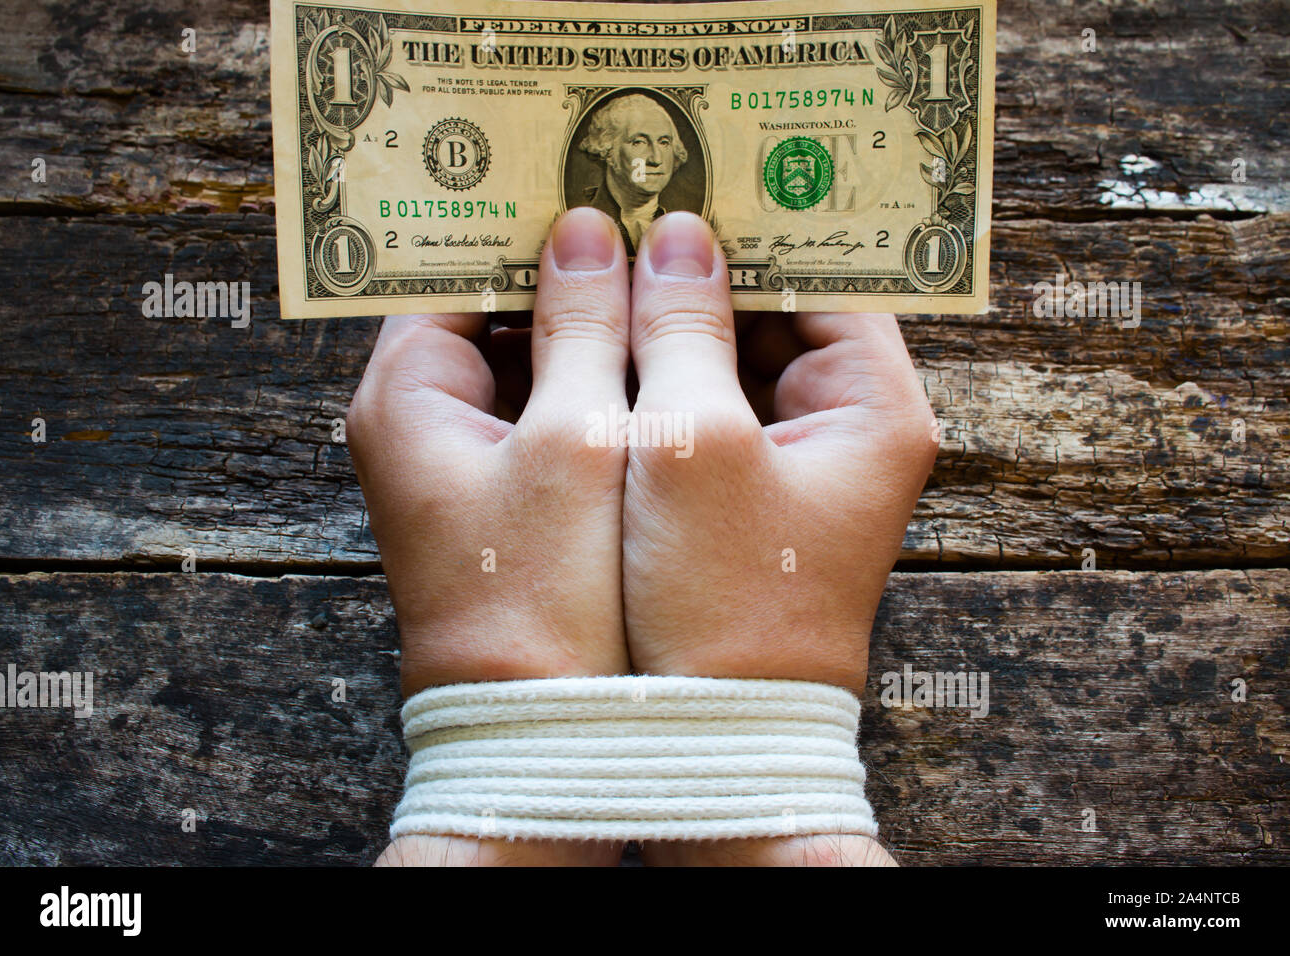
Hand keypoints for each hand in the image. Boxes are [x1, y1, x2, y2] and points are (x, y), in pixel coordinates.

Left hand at [348, 207, 632, 864]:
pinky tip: (672, 361)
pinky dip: (610, 385)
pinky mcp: (520, 498)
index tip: (601, 180)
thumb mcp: (573, 439)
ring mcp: (473, 462)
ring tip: (677, 276)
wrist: (543, 735)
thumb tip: (598, 231)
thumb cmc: (542, 598)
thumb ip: (588, 324)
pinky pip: (564, 412)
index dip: (528, 222)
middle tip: (659, 221)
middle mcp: (426, 421)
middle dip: (580, 273)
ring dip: (601, 329)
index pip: (456, 268)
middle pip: (501, 310)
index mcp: (408, 393)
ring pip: (539, 361)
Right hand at [620, 213, 938, 863]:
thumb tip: (663, 237)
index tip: (686, 174)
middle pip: (778, 308)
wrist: (713, 737)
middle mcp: (848, 426)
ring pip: (733, 355)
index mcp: (875, 404)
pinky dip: (656, 374)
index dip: (760, 221)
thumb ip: (679, 329)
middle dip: (700, 266)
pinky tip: (597, 343)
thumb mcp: (696, 445)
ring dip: (670, 319)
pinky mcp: (741, 493)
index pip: (831, 272)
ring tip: (600, 260)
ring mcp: (794, 461)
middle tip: (623, 209)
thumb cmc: (723, 604)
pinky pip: (703, 405)